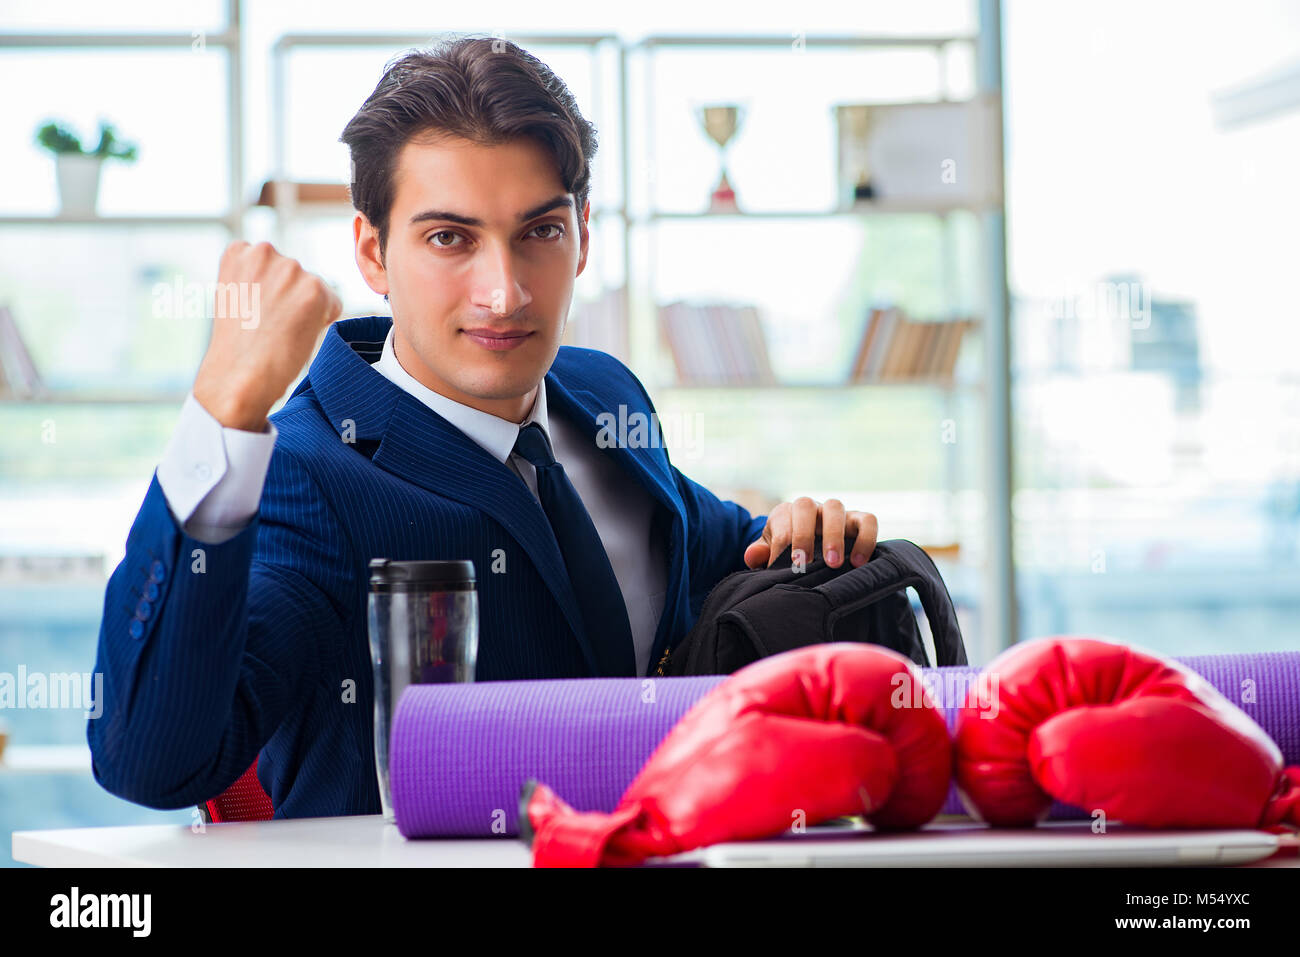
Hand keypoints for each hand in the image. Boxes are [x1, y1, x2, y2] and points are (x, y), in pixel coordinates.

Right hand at [192, 240, 342, 430]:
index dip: (270, 293)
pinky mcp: (313, 289)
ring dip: (307, 310)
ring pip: (316, 288)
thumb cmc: (238, 346)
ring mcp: (290, 269)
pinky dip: (323, 321)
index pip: (273, 264)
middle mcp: (264, 251)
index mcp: (239, 251)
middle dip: (291, 298)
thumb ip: (258, 277)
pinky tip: (297, 333)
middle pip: (297, 274)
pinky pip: (333, 303)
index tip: (254, 312)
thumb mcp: (235, 296)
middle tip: (270, 325)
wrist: (240, 375)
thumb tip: (295, 278)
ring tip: (281, 331)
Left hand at [743, 497, 877, 569]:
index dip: (781, 545)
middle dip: (803, 535)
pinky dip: (866, 538)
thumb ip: (760, 553)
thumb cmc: (788, 550)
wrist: (811, 545)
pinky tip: (860, 563)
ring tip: (834, 564)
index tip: (783, 568)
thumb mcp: (771, 550)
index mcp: (786, 512)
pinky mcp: (859, 520)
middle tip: (803, 564)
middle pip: (805, 506)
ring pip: (835, 508)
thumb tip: (754, 556)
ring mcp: (836, 512)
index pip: (782, 522)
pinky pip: (867, 520)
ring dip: (834, 535)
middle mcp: (810, 507)